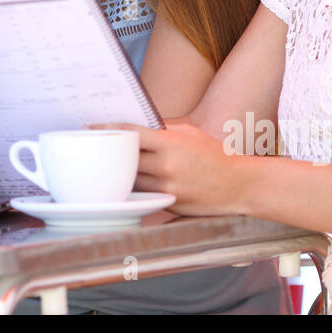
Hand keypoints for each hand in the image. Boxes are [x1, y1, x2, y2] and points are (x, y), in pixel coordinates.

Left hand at [95, 122, 250, 216]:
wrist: (240, 185)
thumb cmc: (215, 155)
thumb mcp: (190, 133)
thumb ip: (162, 129)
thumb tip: (135, 127)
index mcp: (170, 143)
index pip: (130, 134)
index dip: (107, 131)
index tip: (91, 129)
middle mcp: (166, 166)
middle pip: (125, 159)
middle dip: (110, 154)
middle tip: (96, 149)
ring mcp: (167, 188)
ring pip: (130, 181)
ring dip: (119, 174)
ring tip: (107, 167)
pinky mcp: (169, 205)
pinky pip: (143, 196)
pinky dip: (134, 190)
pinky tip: (126, 185)